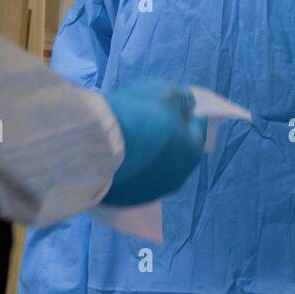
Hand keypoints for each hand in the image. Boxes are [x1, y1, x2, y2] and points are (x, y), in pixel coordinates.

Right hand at [101, 82, 206, 205]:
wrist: (97, 144)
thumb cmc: (137, 115)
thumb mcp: (165, 93)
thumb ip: (183, 99)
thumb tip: (189, 105)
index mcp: (192, 152)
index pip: (197, 128)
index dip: (186, 113)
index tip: (174, 105)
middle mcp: (177, 178)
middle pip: (177, 151)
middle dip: (168, 136)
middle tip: (149, 120)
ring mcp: (151, 192)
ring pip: (155, 169)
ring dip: (148, 155)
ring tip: (129, 140)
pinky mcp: (127, 201)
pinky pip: (132, 180)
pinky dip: (130, 169)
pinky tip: (116, 157)